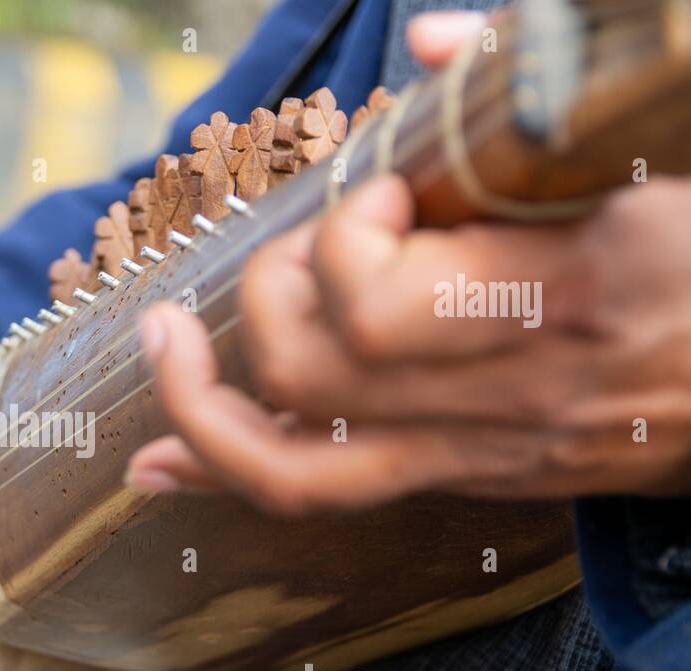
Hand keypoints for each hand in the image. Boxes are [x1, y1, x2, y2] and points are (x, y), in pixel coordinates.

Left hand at [125, 13, 690, 513]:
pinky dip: (220, 472)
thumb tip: (431, 37)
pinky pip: (317, 498)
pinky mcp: (456, 479)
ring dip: (199, 403)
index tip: (379, 188)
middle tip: (304, 245)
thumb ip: (538, 87)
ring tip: (163, 341)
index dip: (343, 237)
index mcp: (560, 294)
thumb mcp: (653, 149)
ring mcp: (473, 452)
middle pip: (311, 373)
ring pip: (291, 466)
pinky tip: (156, 464)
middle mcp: (503, 393)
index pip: (378, 305)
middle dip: (269, 292)